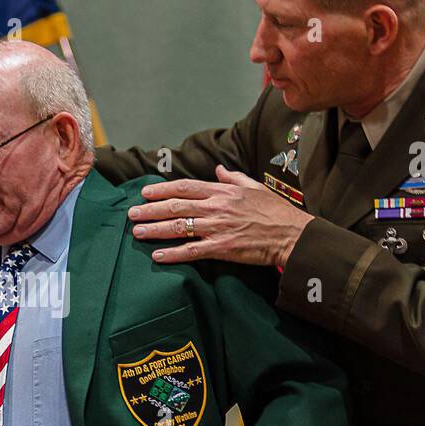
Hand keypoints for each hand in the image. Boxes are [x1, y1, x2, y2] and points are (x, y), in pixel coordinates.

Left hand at [127, 165, 312, 267]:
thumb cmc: (276, 211)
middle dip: (150, 210)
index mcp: (222, 192)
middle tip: (132, 214)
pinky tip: (158, 255)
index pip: (185, 187)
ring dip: (155, 229)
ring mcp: (218, 227)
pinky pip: (192, 251)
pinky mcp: (222, 247)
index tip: (145, 192)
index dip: (162, 189)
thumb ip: (233, 178)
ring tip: (137, 233)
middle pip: (175, 206)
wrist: (292, 234)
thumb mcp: (254, 187)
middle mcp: (216, 207)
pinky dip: (173, 253)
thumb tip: (219, 169)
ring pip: (179, 227)